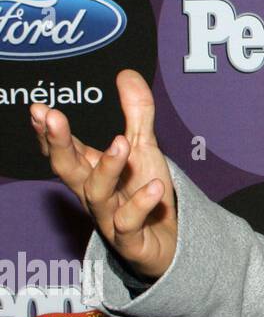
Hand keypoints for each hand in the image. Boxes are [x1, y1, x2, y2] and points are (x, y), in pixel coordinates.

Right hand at [31, 68, 177, 281]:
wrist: (171, 244)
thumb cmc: (146, 195)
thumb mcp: (145, 149)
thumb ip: (137, 113)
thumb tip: (126, 73)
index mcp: (92, 171)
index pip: (65, 149)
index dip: (50, 131)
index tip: (39, 108)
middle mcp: (95, 193)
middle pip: (68, 169)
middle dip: (58, 143)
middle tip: (52, 117)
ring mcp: (110, 218)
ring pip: (97, 194)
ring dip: (107, 167)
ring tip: (122, 143)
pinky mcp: (130, 240)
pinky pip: (129, 223)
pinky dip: (140, 205)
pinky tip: (156, 187)